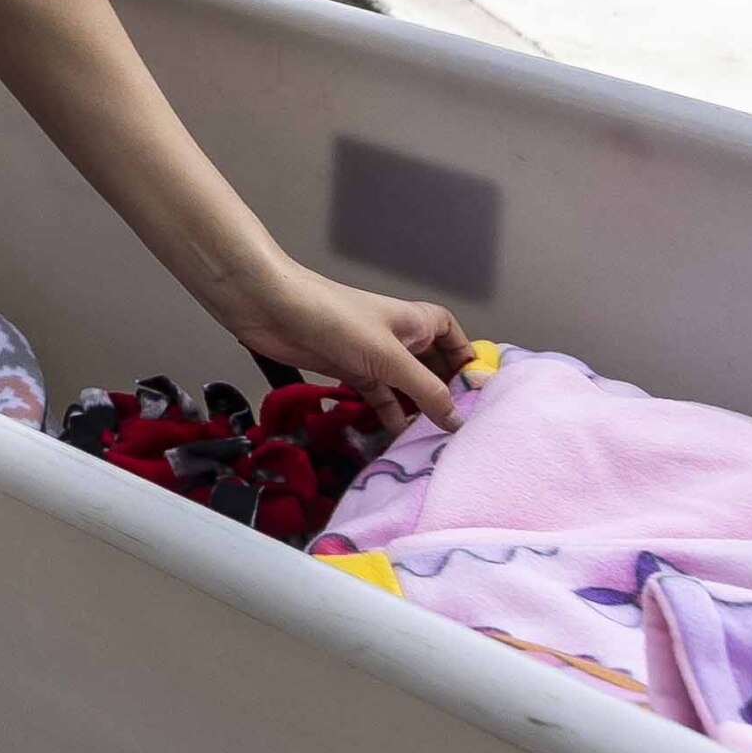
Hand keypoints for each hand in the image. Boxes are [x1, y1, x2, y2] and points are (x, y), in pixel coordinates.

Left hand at [202, 254, 466, 431]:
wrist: (269, 308)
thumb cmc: (334, 320)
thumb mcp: (388, 358)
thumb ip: (425, 390)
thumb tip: (458, 421)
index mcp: (417, 322)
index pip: (457, 342)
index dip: (469, 366)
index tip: (482, 400)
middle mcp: (400, 338)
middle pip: (434, 369)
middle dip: (446, 396)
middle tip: (462, 434)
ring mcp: (374, 356)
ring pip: (406, 387)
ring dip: (418, 411)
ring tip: (435, 444)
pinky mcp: (349, 371)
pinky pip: (378, 396)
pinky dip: (388, 414)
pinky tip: (398, 438)